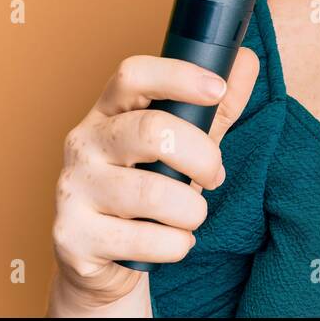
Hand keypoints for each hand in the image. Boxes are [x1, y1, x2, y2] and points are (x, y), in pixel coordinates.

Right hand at [49, 46, 259, 312]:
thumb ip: (215, 109)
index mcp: (109, 112)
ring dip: (191, 210)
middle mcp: (84, 143)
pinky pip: (143, 240)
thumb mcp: (182, 146)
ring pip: (152, 193)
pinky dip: (175, 245)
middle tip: (215, 175)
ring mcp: (73, 189)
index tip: (217, 89)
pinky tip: (173, 242)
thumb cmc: (149, 191)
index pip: (133, 75)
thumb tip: (246, 60)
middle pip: (151, 131)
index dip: (178, 76)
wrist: (102, 260)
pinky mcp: (73, 237)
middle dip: (202, 157)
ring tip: (191, 216)